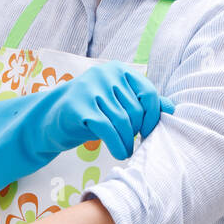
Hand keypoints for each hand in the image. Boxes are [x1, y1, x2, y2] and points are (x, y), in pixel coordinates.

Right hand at [41, 61, 169, 158]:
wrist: (51, 118)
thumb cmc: (91, 111)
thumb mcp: (118, 103)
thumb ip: (143, 102)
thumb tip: (173, 108)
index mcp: (118, 70)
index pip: (148, 93)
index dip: (153, 117)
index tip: (148, 133)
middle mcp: (105, 74)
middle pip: (135, 110)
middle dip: (136, 131)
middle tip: (131, 142)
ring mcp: (90, 89)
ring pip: (122, 121)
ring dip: (127, 142)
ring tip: (125, 151)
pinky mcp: (78, 107)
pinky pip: (107, 129)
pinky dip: (117, 145)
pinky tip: (119, 153)